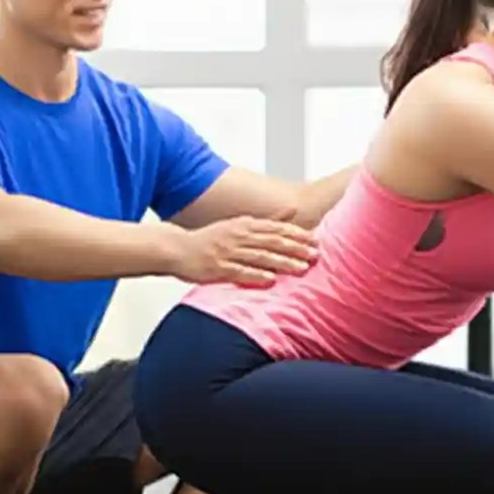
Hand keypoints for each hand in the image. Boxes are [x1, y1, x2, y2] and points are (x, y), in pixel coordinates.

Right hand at [173, 210, 318, 287]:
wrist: (177, 249)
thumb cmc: (210, 239)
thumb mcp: (239, 224)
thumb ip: (267, 221)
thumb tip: (292, 211)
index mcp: (244, 225)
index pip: (276, 228)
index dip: (297, 234)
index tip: (315, 240)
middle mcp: (238, 236)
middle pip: (272, 241)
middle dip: (296, 248)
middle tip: (315, 254)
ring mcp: (228, 253)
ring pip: (261, 257)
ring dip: (283, 262)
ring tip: (301, 268)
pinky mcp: (218, 269)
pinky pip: (240, 273)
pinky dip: (256, 276)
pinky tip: (271, 281)